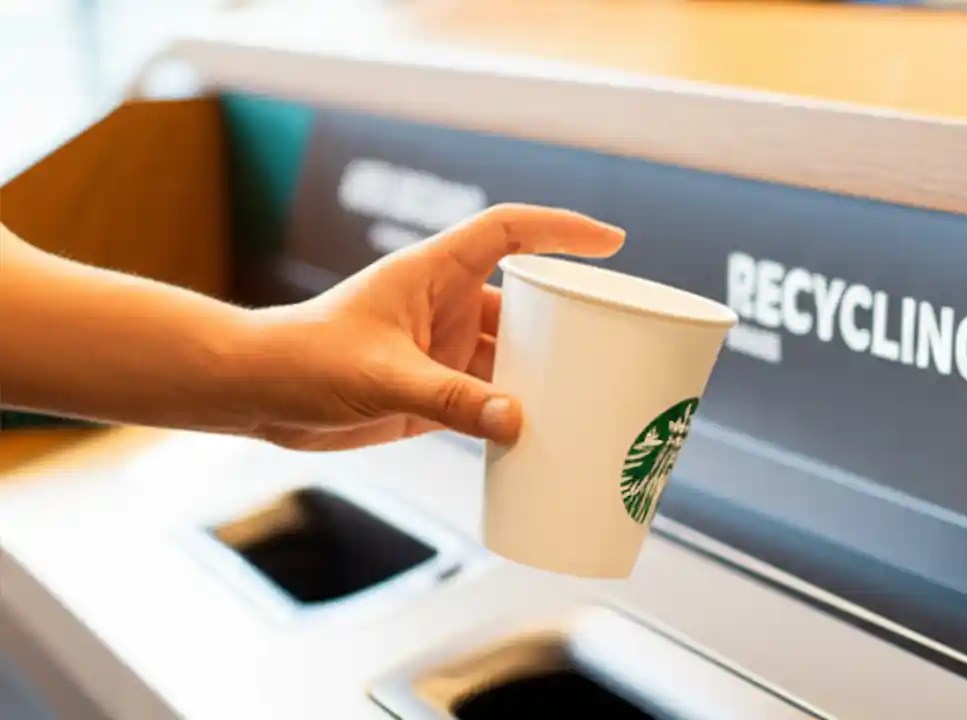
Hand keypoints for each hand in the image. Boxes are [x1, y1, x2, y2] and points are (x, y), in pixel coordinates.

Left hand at [231, 204, 623, 450]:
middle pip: (524, 302)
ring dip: (544, 375)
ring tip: (591, 398)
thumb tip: (518, 421)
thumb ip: (449, 399)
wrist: (255, 393)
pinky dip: (515, 415)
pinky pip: (489, 399)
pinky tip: (543, 436)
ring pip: (511, 356)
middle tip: (618, 337)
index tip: (612, 243)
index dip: (562, 231)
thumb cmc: (303, 357)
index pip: (510, 232)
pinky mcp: (431, 392)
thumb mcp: (382, 376)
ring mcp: (440, 349)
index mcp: (434, 273)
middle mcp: (445, 306)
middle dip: (568, 317)